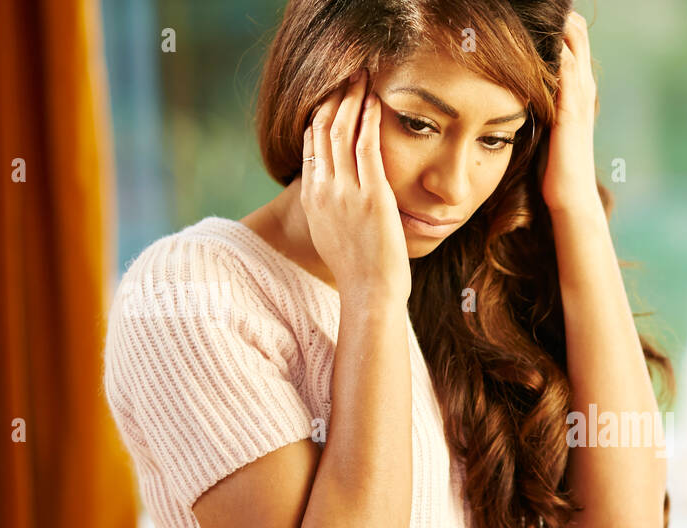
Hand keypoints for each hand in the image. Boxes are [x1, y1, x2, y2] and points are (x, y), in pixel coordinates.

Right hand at [301, 68, 410, 301]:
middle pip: (323, 131)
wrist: (369, 293)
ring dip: (352, 100)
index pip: (311, 145)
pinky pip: (367, 148)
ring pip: (342, 133)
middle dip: (336, 98)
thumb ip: (333, 210)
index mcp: (314, 199)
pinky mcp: (372, 196)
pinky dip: (369, 121)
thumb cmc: (360, 271)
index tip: (332, 95)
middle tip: (347, 74)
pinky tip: (375, 102)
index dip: (320, 114)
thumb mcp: (335, 236)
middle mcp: (325, 191)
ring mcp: (347, 193)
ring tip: (362, 78)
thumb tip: (338, 199)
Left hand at [540, 11, 599, 214]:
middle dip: (556, 16)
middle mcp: (583, 86)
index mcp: (577, 89)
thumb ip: (538, 102)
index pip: (572, 39)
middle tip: (530, 5)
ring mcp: (579, 95)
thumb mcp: (546, 125)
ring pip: (573, 40)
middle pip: (576, 31)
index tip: (531, 13)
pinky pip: (564, 65)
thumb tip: (513, 86)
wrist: (571, 198)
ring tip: (533, 8)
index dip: (556, 22)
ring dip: (556, 23)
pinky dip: (554, 45)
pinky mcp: (571, 108)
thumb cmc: (553, 168)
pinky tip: (535, 34)